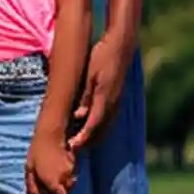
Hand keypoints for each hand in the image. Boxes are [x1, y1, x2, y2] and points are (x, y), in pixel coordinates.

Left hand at [25, 136, 75, 193]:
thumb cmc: (37, 152)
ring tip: (51, 172)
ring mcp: (71, 172)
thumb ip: (33, 186)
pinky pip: (70, 175)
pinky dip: (65, 174)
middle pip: (65, 193)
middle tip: (48, 183)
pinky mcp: (74, 165)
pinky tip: (56, 166)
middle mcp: (65, 179)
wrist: (50, 135)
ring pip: (69, 184)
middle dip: (57, 191)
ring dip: (61, 182)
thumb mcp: (30, 169)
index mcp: (53, 182)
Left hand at [69, 34, 133, 148]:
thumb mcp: (90, 75)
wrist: (121, 46)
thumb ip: (85, 96)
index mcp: (105, 99)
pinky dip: (98, 126)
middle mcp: (113, 104)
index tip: (72, 147)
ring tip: (79, 140)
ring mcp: (117, 101)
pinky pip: (108, 118)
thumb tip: (79, 116)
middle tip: (72, 148)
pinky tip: (90, 125)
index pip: (93, 126)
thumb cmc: (102, 56)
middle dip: (87, 141)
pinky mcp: (118, 97)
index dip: (82, 139)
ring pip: (106, 126)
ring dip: (93, 136)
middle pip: (100, 131)